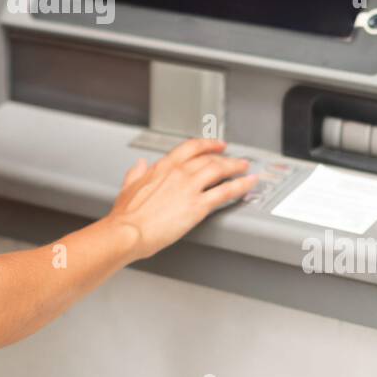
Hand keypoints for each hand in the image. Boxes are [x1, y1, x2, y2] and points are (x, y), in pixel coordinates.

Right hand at [105, 138, 257, 262]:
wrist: (128, 232)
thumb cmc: (126, 216)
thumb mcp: (128, 187)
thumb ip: (136, 173)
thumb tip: (139, 165)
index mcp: (162, 168)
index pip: (190, 148)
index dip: (207, 144)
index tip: (216, 145)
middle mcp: (178, 173)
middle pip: (208, 158)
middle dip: (225, 158)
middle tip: (235, 160)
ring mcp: (189, 188)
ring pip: (220, 170)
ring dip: (236, 167)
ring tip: (246, 169)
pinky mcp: (198, 206)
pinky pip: (226, 192)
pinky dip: (241, 186)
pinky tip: (249, 184)